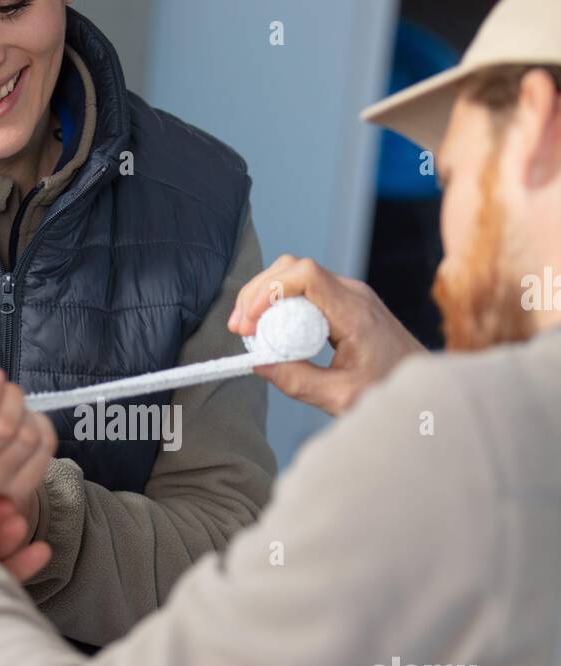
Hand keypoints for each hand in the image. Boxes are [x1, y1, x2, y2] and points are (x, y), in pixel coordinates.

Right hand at [228, 255, 423, 414]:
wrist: (427, 390)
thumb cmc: (391, 391)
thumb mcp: (341, 397)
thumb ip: (298, 381)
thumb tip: (258, 363)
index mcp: (354, 312)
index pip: (306, 275)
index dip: (269, 290)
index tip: (249, 322)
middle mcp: (353, 294)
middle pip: (294, 268)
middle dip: (258, 292)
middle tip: (239, 328)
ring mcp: (350, 295)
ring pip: (297, 274)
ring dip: (267, 294)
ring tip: (248, 328)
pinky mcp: (346, 303)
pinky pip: (306, 289)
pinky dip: (281, 301)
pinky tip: (269, 327)